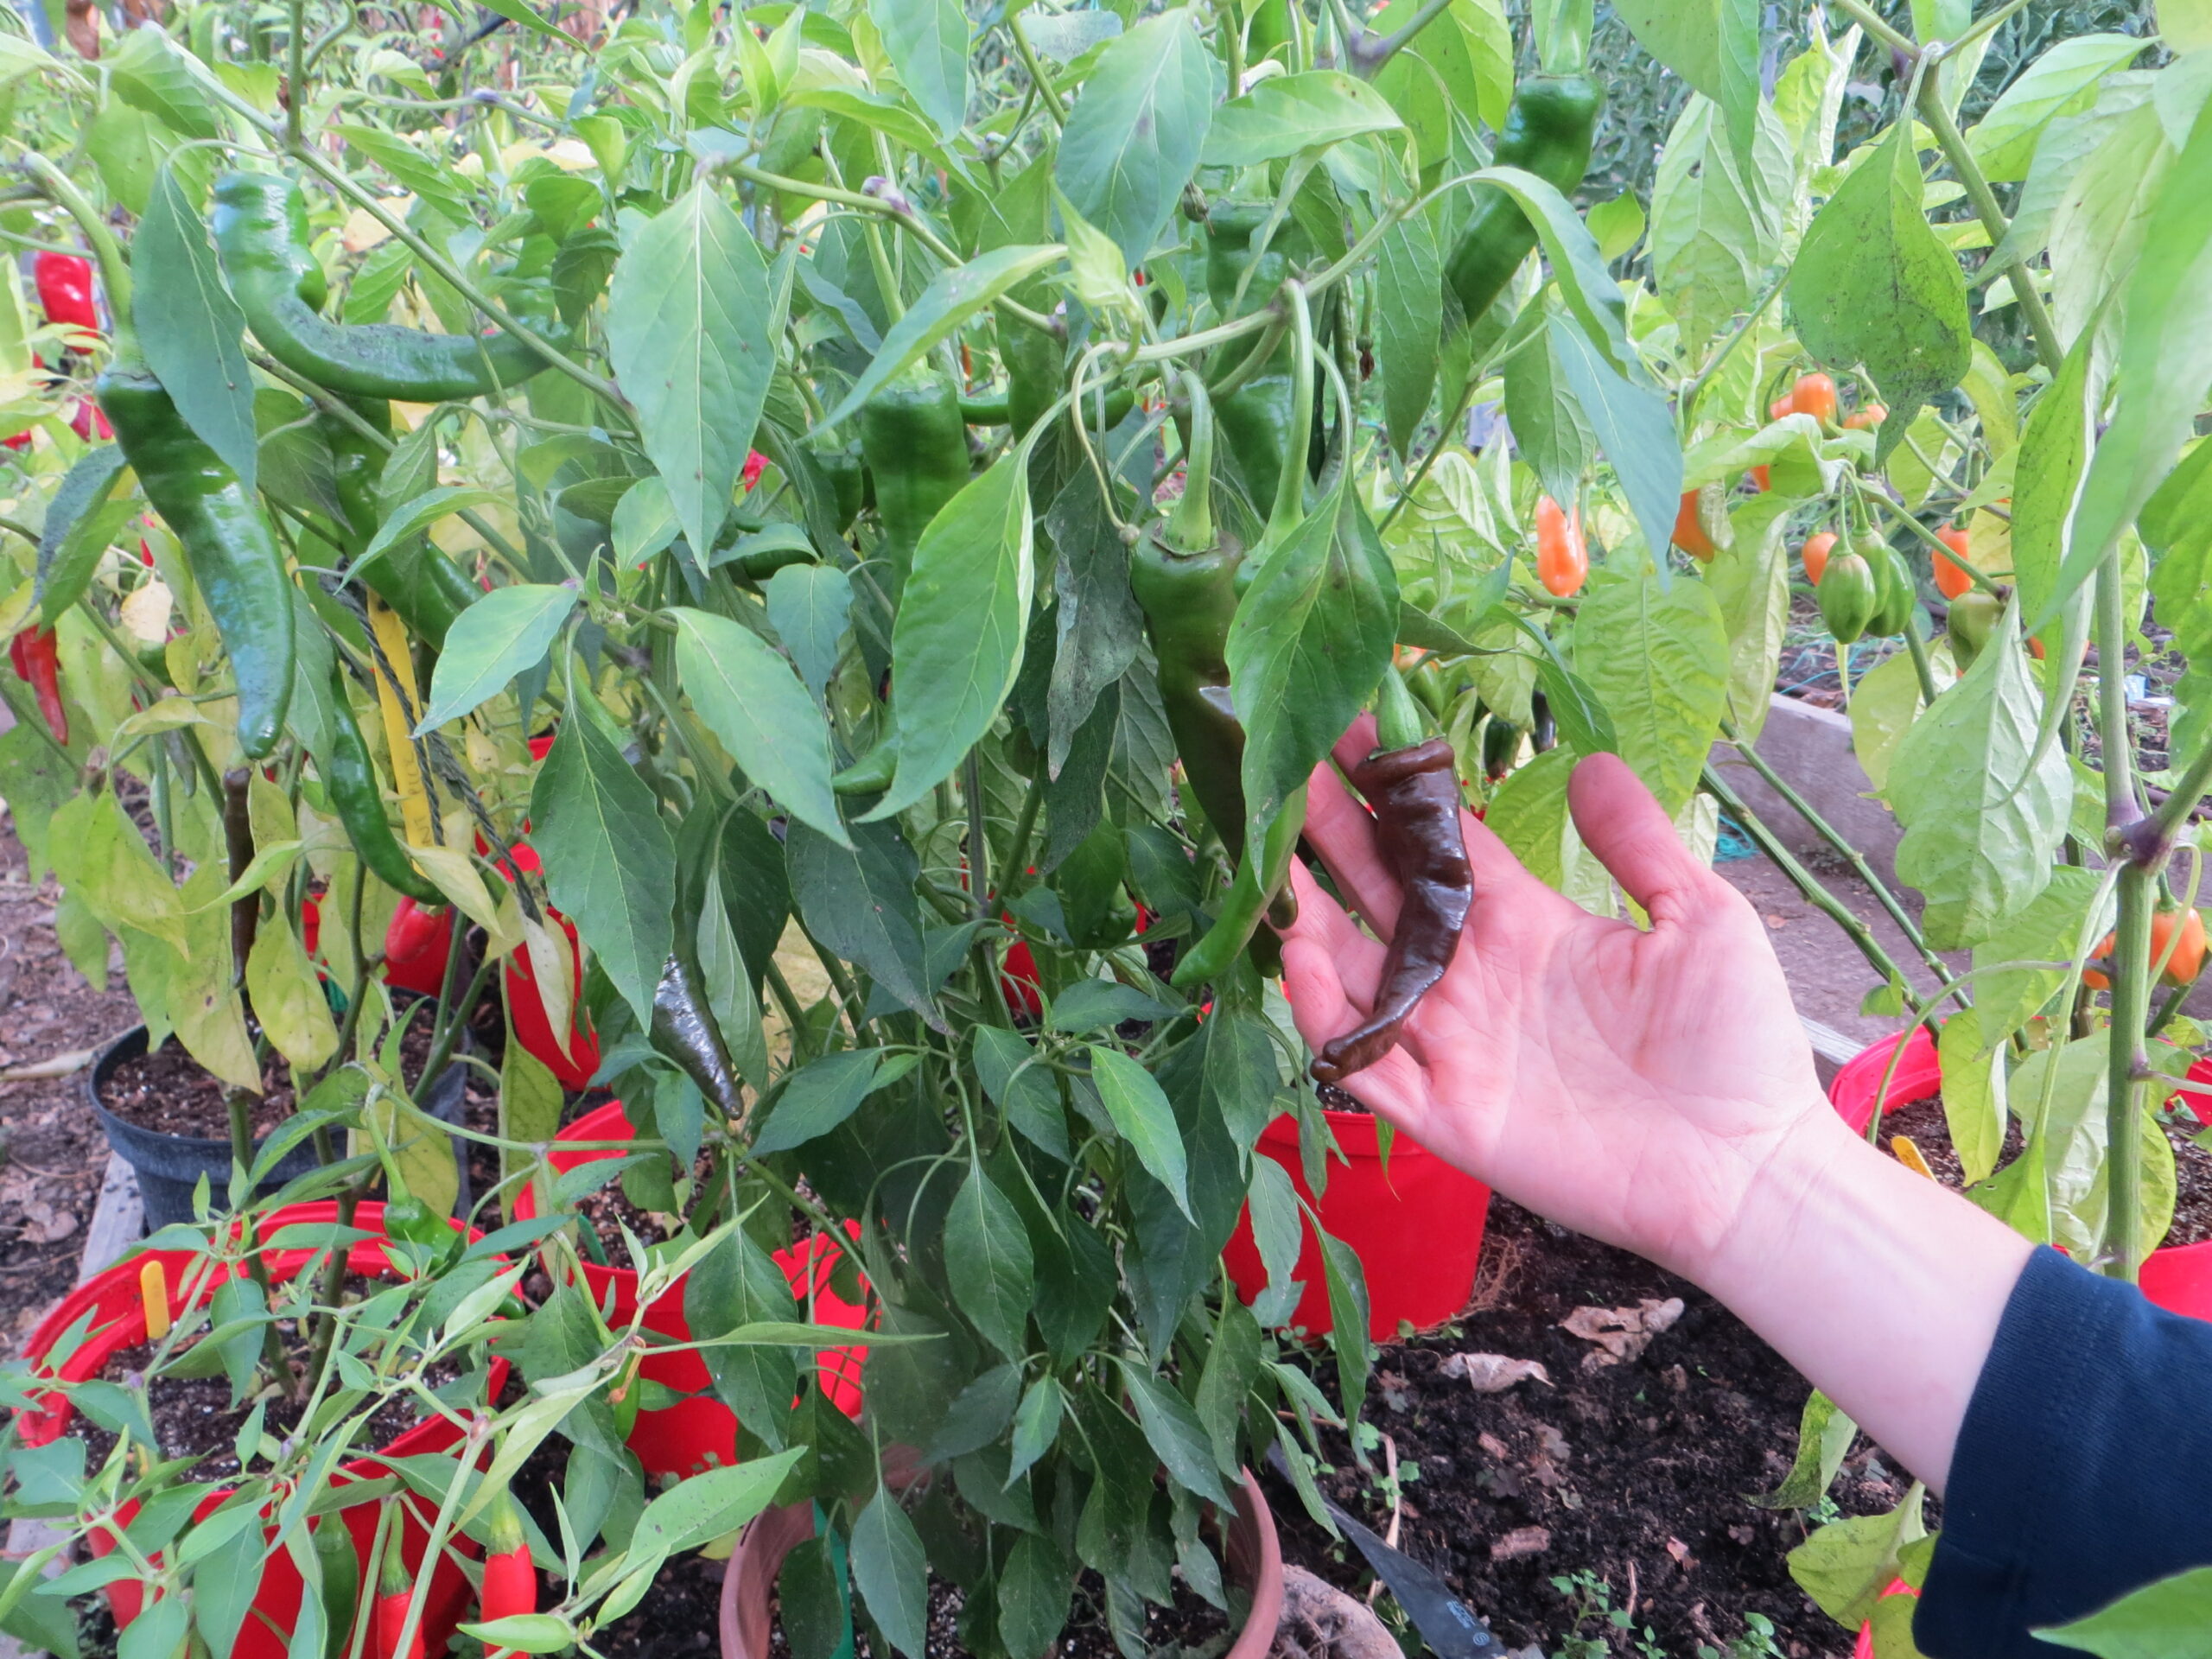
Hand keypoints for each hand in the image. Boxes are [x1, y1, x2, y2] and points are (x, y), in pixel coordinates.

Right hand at [1277, 720, 1843, 1282]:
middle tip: (1281, 770)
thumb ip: (1637, 842)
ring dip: (1307, 918)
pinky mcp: (1447, 1113)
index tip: (1348, 729)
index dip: (1393, 791)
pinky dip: (1322, 1015)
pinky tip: (1301, 961)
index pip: (1438, 844)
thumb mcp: (1698, 919)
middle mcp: (1474, 977)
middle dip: (1330, 834)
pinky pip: (1364, 1062)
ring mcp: (1454, 1046)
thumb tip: (1590, 760)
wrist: (1747, 1168)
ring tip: (1267, 860)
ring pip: (1353, 973)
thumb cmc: (1733, 1043)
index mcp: (1524, 924)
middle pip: (1380, 894)